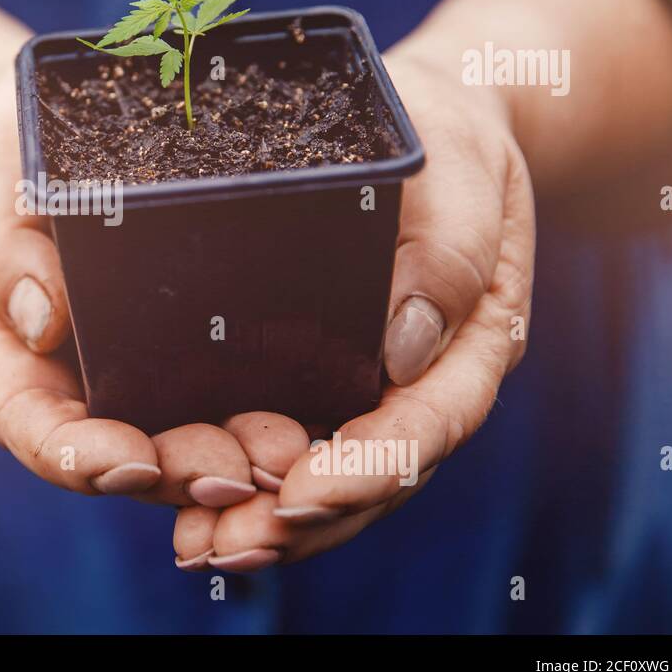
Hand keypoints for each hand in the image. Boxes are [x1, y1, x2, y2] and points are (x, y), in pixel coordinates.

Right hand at [0, 76, 272, 508]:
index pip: (32, 424)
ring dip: (233, 452)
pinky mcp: (195, 336)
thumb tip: (45, 322)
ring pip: (182, 432)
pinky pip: (228, 384)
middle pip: (120, 449)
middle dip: (178, 469)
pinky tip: (315, 412)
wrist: (46, 122)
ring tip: (287, 454)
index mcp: (6, 352)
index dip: (77, 457)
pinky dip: (268, 404)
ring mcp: (136, 364)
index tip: (130, 464)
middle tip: (239, 471)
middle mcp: (74, 377)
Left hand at [171, 45, 536, 570]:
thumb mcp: (459, 169)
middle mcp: (426, 380)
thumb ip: (446, 250)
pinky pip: (299, 441)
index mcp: (473, 339)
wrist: (433, 127)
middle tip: (224, 544)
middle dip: (300, 519)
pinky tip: (198, 504)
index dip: (366, 469)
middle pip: (372, 475)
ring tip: (199, 545)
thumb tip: (405, 350)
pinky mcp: (329, 377)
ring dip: (268, 519)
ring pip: (331, 475)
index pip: (426, 425)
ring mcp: (378, 387)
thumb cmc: (448, 138)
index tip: (299, 496)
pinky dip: (255, 481)